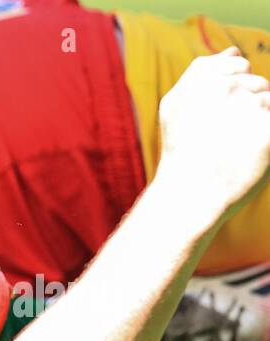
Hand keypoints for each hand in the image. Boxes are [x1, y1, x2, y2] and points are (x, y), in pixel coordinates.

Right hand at [157, 48, 269, 222]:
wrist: (188, 193)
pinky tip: (248, 152)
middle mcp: (225, 87)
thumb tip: (234, 50)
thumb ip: (202, 72)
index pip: (237, 61)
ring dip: (258, 120)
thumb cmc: (183, 150)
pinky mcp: (269, 131)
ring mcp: (249, 107)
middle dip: (246, 104)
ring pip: (269, 101)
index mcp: (201, 77)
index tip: (212, 113)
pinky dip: (266, 136)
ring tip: (232, 145)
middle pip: (257, 82)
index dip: (230, 87)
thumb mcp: (176, 106)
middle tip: (220, 134)